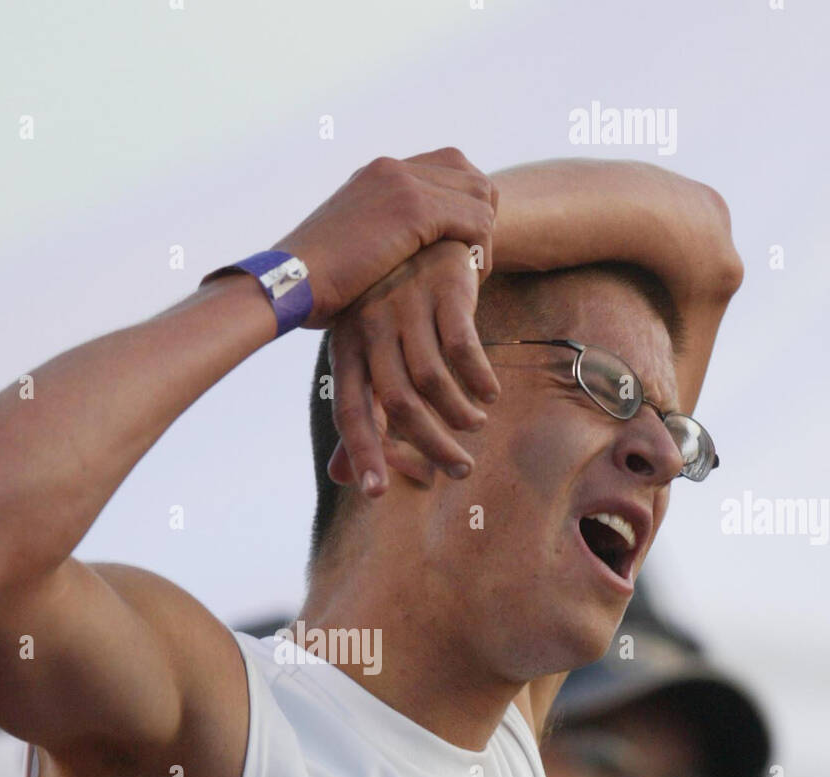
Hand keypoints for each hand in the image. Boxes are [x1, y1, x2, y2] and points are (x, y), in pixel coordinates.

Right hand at [271, 147, 498, 329]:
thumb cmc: (310, 286)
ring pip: (480, 196)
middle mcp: (393, 169)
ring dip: (484, 238)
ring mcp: (403, 184)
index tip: (460, 247)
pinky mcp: (413, 210)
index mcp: (378, 174)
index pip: (448, 167)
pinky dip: (481, 252)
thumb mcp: (349, 250)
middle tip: (474, 261)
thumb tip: (395, 265)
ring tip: (471, 276)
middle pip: (471, 174)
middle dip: (482, 218)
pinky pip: (476, 222)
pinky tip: (469, 280)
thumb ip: (379, 241)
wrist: (288, 283)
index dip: (465, 206)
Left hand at [326, 239, 501, 494]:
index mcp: (346, 347)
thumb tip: (340, 477)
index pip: (350, 410)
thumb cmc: (394, 307)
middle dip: (430, 445)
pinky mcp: (444, 288)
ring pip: (432, 379)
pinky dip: (478, 377)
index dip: (363, 452)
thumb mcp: (369, 353)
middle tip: (458, 469)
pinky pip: (462, 346)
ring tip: (475, 426)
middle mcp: (370, 327)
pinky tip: (488, 391)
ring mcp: (406, 305)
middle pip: (398, 403)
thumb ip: (362, 415)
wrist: (427, 230)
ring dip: (458, 414)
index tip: (377, 494)